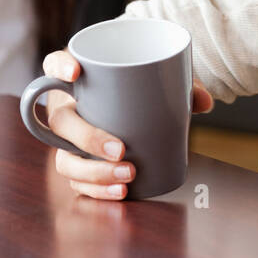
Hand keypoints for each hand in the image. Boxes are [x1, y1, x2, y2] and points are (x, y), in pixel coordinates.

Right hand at [41, 47, 213, 200]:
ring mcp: (68, 141)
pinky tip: (119, 192)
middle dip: (88, 138)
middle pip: (61, 123)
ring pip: (64, 159)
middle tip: (121, 148)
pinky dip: (97, 190)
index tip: (77, 71)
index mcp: (77, 80)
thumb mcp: (159, 80)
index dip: (59, 67)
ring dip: (93, 171)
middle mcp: (64, 109)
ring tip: (128, 174)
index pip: (53, 65)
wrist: (131, 107)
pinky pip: (77, 181)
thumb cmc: (140, 88)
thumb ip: (180, 86)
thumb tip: (205, 102)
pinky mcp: (78, 164)